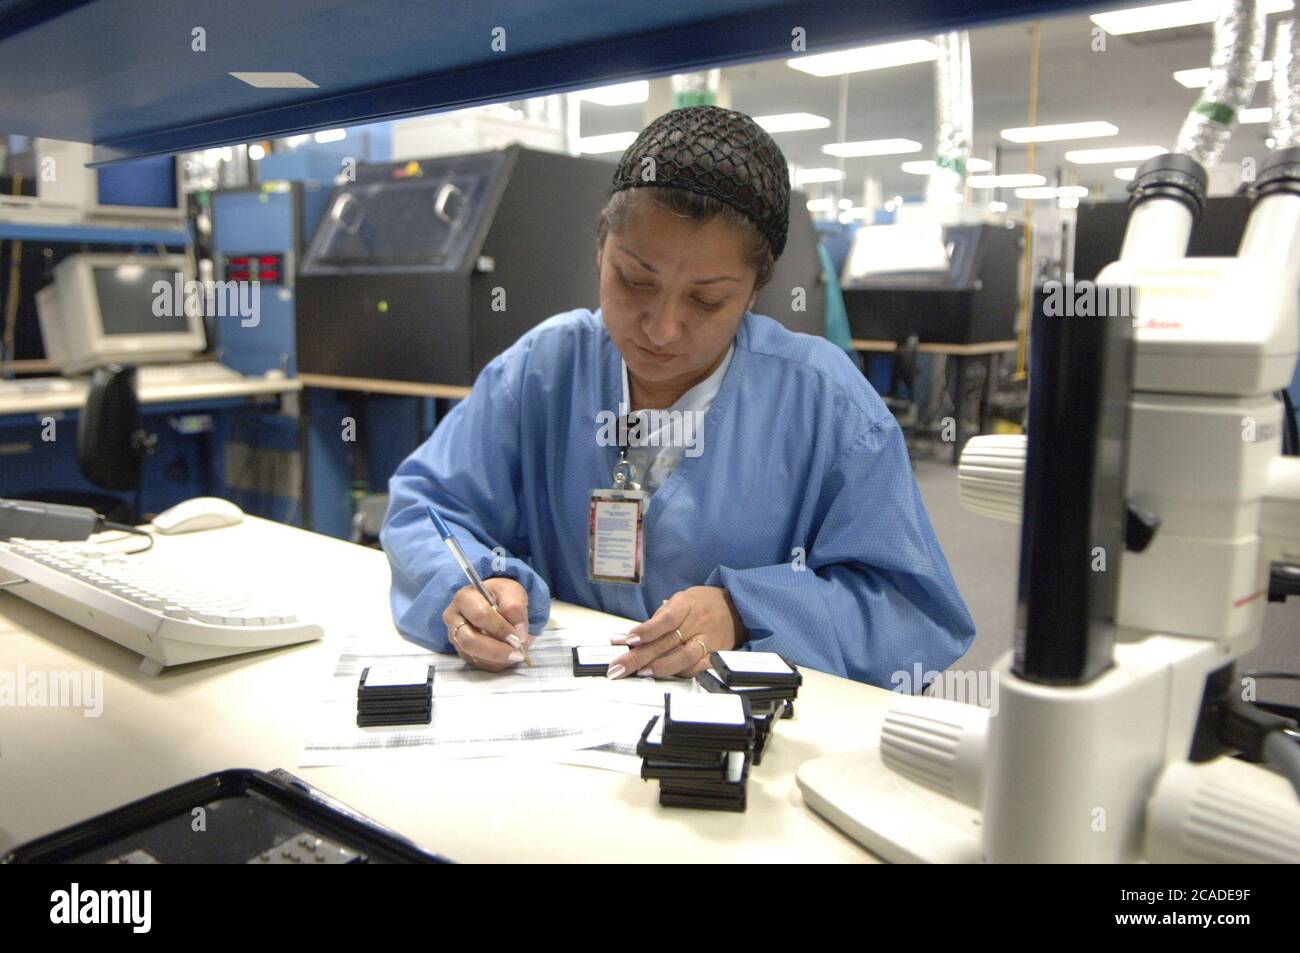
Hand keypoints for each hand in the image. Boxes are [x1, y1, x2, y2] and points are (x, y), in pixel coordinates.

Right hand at [443, 577, 533, 671]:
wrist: (495, 603)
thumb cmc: (501, 596)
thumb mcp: (512, 592)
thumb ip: (516, 608)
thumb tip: (518, 632)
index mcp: (464, 598)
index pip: (479, 615)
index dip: (500, 628)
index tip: (518, 636)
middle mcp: (454, 619)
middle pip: (468, 640)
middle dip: (496, 649)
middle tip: (517, 651)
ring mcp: (456, 638)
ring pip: (474, 656)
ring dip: (498, 658)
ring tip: (516, 653)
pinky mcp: (463, 653)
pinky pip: (479, 664)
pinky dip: (497, 663)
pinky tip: (508, 655)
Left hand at [607, 586, 745, 678]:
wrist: (737, 606)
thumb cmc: (702, 603)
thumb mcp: (680, 600)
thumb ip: (658, 619)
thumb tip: (628, 639)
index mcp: (686, 605)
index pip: (665, 619)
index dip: (647, 630)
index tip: (628, 640)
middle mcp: (697, 623)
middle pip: (666, 642)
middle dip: (639, 657)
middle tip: (618, 667)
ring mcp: (708, 641)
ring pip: (684, 658)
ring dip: (660, 668)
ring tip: (640, 673)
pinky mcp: (716, 655)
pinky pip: (698, 669)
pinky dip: (681, 674)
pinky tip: (665, 677)